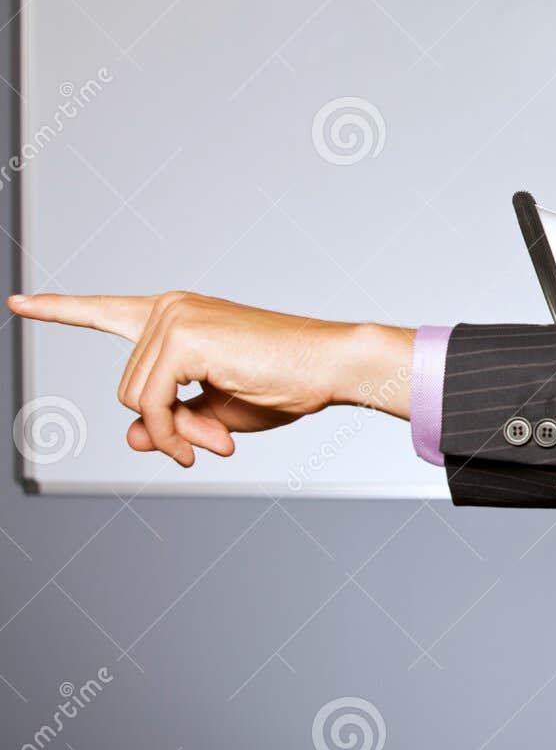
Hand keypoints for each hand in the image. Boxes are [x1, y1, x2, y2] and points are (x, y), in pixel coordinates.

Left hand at [7, 291, 413, 466]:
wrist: (330, 365)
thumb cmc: (283, 382)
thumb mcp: (214, 411)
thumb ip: (168, 420)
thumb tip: (132, 436)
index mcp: (177, 317)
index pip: (106, 312)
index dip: (59, 311)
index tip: (17, 304)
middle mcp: (169, 309)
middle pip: (128, 389)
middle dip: (167, 427)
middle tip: (209, 445)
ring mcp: (174, 319)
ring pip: (135, 401)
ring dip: (174, 435)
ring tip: (217, 441)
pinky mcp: (182, 339)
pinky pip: (153, 404)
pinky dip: (176, 432)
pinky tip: (215, 438)